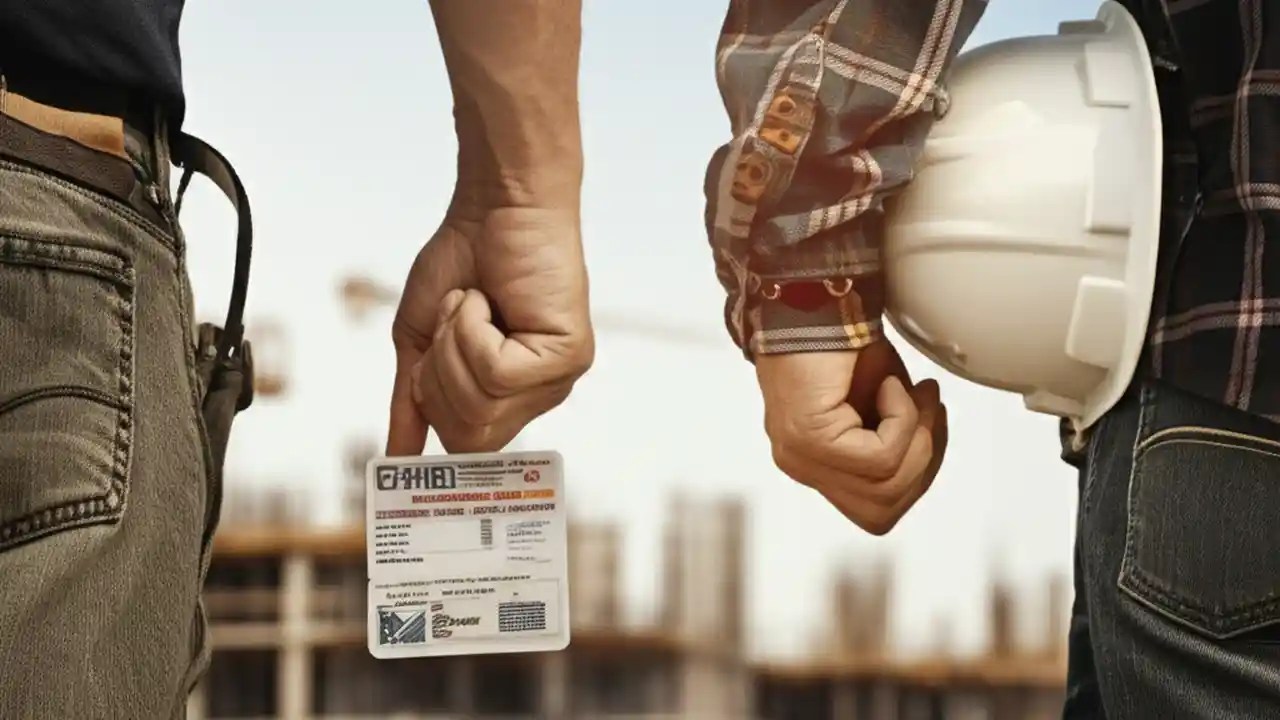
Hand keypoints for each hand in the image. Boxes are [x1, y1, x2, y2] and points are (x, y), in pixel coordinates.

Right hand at [386, 207, 593, 454]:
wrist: (493, 207)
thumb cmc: (464, 263)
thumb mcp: (423, 340)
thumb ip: (412, 402)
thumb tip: (395, 461)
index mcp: (508, 398)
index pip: (463, 446)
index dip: (432, 405)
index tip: (426, 366)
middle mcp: (539, 397)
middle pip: (468, 435)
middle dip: (439, 374)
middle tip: (452, 320)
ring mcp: (557, 381)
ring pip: (479, 406)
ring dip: (454, 344)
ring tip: (472, 304)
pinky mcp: (569, 357)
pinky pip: (497, 372)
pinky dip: (473, 328)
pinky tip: (487, 300)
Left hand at [757, 342, 947, 534]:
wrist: (816, 297)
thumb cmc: (846, 342)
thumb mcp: (885, 404)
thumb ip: (895, 439)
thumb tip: (925, 450)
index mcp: (817, 464)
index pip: (875, 510)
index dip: (915, 476)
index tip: (930, 424)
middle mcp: (801, 466)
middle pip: (881, 511)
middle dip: (923, 462)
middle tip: (928, 408)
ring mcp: (799, 456)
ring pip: (885, 487)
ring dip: (916, 437)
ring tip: (909, 393)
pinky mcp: (808, 437)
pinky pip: (879, 456)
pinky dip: (901, 419)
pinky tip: (888, 384)